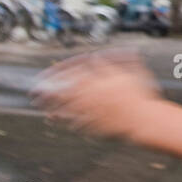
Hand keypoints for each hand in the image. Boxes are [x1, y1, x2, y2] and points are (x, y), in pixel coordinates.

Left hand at [32, 48, 163, 140]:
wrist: (145, 119)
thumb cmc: (142, 95)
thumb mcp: (133, 73)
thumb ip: (114, 63)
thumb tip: (97, 56)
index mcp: (99, 80)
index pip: (73, 74)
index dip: (57, 73)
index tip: (46, 75)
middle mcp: (92, 96)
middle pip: (65, 93)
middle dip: (48, 93)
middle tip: (35, 94)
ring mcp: (92, 111)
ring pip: (67, 109)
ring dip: (53, 109)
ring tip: (44, 111)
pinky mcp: (94, 125)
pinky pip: (76, 123)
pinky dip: (66, 122)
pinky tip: (58, 121)